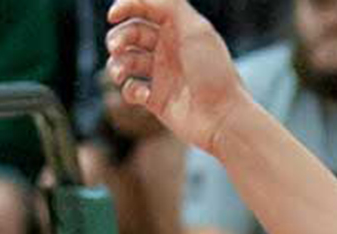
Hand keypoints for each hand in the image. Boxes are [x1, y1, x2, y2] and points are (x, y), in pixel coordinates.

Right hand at [105, 0, 247, 153]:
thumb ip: (169, 5)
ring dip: (116, 65)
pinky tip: (146, 97)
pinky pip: (130, 89)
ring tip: (121, 74)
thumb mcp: (196, 29)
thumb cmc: (213, 73)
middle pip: (130, 33)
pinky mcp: (156, 99)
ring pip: (125, 61)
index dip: (126, 7)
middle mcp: (169, 50)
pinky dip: (131, 90)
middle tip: (117, 48)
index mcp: (179, 30)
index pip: (145, 9)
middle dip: (118, 38)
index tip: (113, 15)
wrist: (223, 119)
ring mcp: (161, 74)